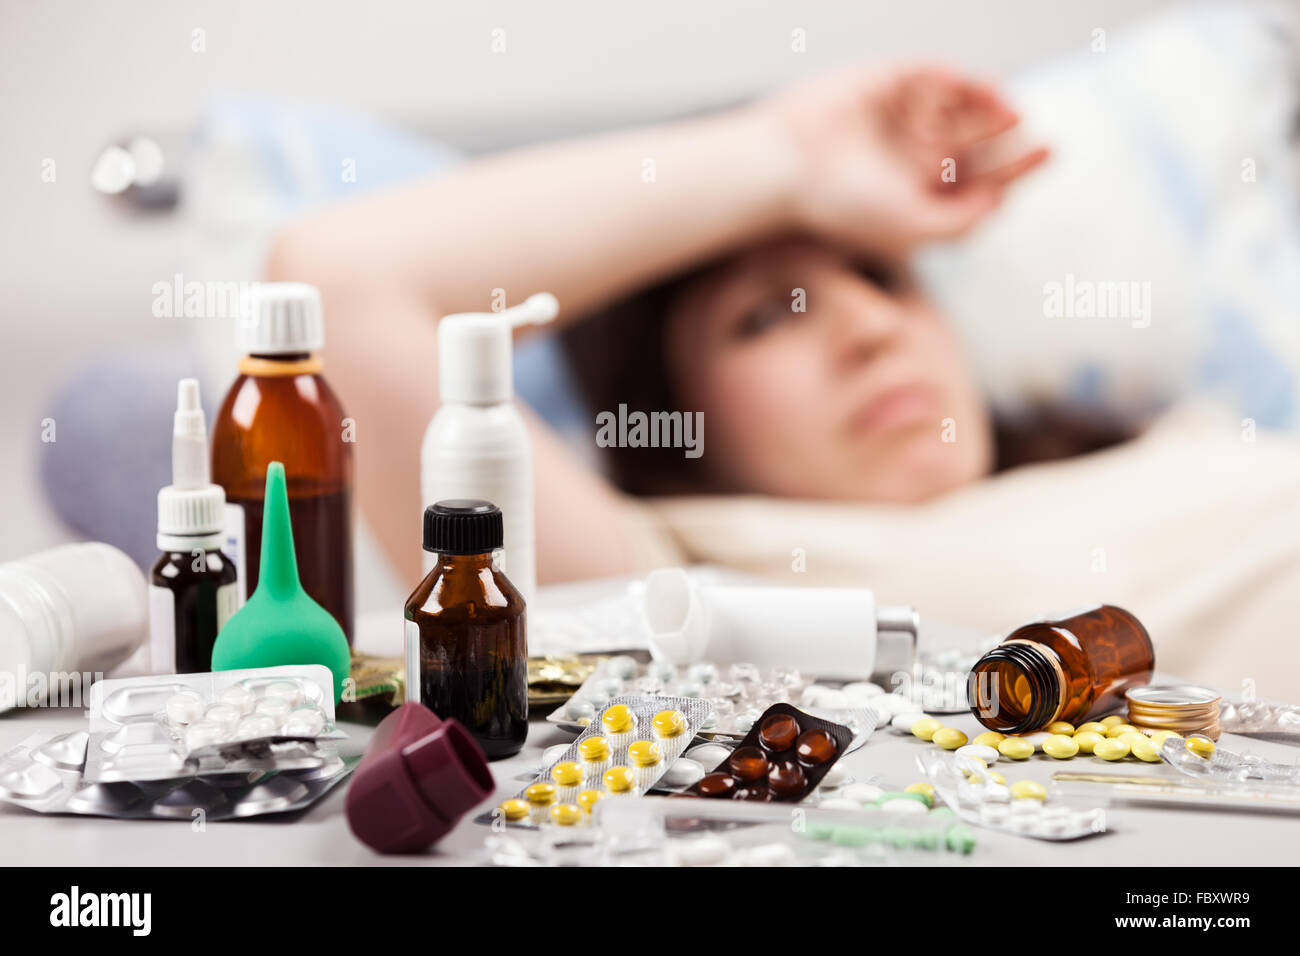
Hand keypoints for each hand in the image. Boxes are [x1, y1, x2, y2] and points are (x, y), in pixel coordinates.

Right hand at [764, 64, 1048, 255]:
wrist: (787, 169)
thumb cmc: (839, 207)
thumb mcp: (909, 228)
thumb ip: (959, 222)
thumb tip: (1000, 202)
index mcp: (921, 190)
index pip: (980, 175)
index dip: (1018, 164)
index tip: (1049, 150)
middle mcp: (914, 152)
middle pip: (977, 138)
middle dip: (1005, 130)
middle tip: (1023, 124)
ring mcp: (901, 116)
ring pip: (958, 105)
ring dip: (984, 102)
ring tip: (1004, 106)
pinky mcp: (884, 84)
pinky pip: (928, 76)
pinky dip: (950, 79)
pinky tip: (968, 86)